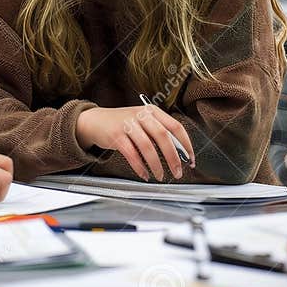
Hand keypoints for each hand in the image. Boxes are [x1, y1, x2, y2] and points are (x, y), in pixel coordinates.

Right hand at [75, 105, 194, 180]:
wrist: (95, 121)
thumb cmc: (124, 124)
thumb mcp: (143, 121)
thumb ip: (159, 132)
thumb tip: (179, 153)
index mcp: (153, 111)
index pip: (175, 126)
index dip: (186, 144)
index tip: (190, 159)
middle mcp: (141, 115)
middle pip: (163, 136)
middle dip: (173, 157)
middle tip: (178, 172)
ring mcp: (128, 124)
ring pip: (147, 146)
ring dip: (157, 164)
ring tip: (160, 176)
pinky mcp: (116, 135)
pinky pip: (131, 154)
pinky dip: (140, 167)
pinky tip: (144, 174)